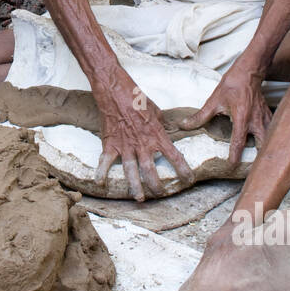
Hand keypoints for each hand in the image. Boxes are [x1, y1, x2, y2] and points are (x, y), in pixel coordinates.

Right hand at [94, 79, 192, 200]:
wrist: (115, 92)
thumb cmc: (137, 98)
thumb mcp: (156, 111)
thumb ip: (162, 125)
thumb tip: (169, 131)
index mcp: (157, 135)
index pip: (175, 156)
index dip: (183, 170)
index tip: (189, 180)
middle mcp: (142, 144)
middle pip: (151, 171)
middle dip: (157, 186)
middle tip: (160, 194)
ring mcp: (125, 146)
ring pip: (131, 172)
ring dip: (135, 187)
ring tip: (139, 198)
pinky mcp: (110, 144)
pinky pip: (105, 162)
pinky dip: (101, 173)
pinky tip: (100, 183)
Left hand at [180, 62, 270, 166]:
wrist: (249, 72)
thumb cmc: (232, 85)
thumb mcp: (214, 101)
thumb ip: (200, 116)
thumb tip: (185, 125)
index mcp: (242, 118)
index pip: (239, 143)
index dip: (235, 157)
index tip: (231, 168)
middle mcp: (256, 121)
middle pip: (261, 146)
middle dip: (257, 159)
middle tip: (250, 170)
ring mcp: (265, 119)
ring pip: (269, 140)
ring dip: (263, 151)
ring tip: (258, 164)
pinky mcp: (269, 116)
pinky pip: (272, 133)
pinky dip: (268, 141)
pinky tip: (262, 148)